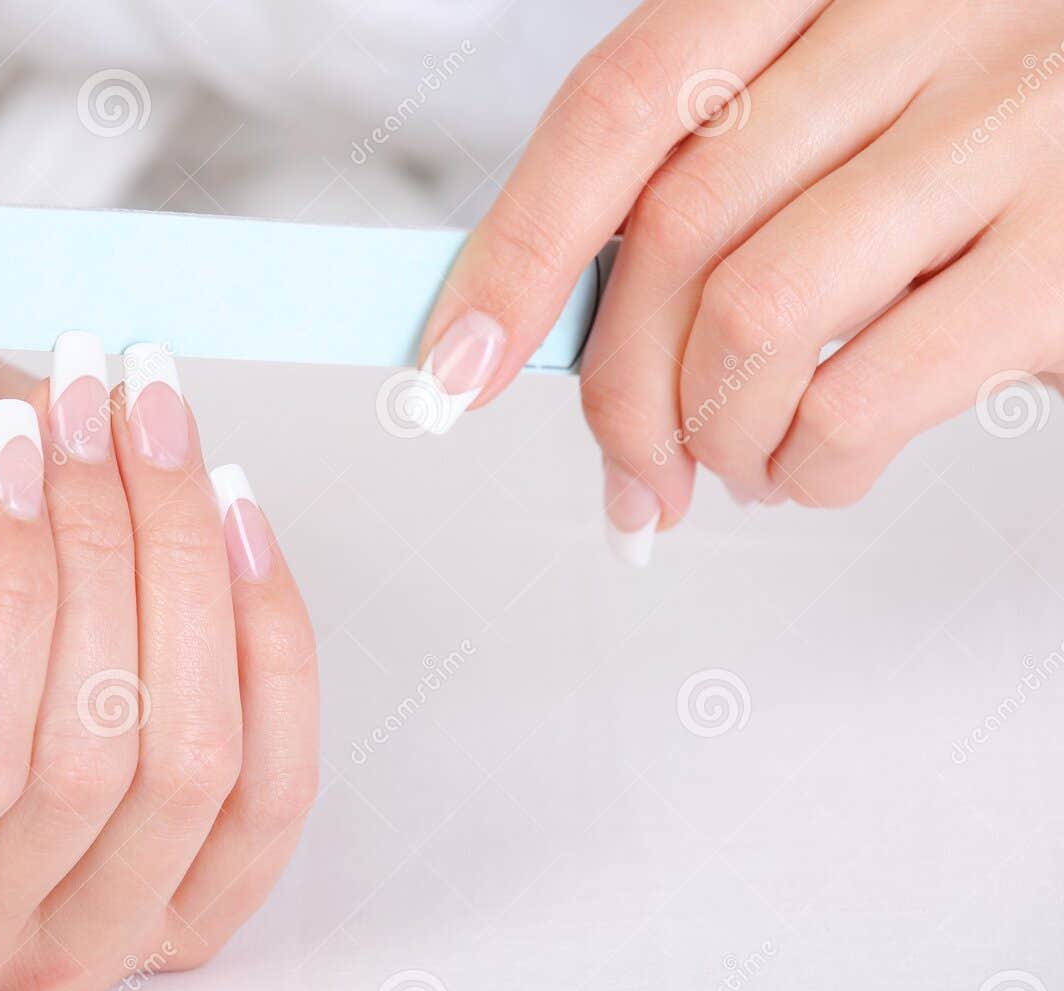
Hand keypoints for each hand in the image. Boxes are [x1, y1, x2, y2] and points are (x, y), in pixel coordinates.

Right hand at [0, 336, 317, 990]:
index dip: (11, 586)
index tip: (10, 443)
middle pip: (92, 768)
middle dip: (106, 551)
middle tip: (85, 409)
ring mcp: (77, 945)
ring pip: (194, 774)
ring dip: (190, 573)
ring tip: (155, 433)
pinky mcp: (186, 910)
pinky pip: (274, 796)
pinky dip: (272, 644)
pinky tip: (233, 521)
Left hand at [419, 0, 1063, 562]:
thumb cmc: (982, 146)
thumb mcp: (837, 116)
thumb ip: (715, 185)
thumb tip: (556, 330)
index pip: (619, 104)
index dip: (516, 247)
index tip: (454, 362)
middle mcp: (922, 16)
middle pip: (676, 227)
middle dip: (620, 391)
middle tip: (631, 471)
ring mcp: (1011, 122)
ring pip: (757, 314)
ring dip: (715, 434)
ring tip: (739, 464)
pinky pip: (865, 395)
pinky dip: (809, 466)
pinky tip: (813, 467)